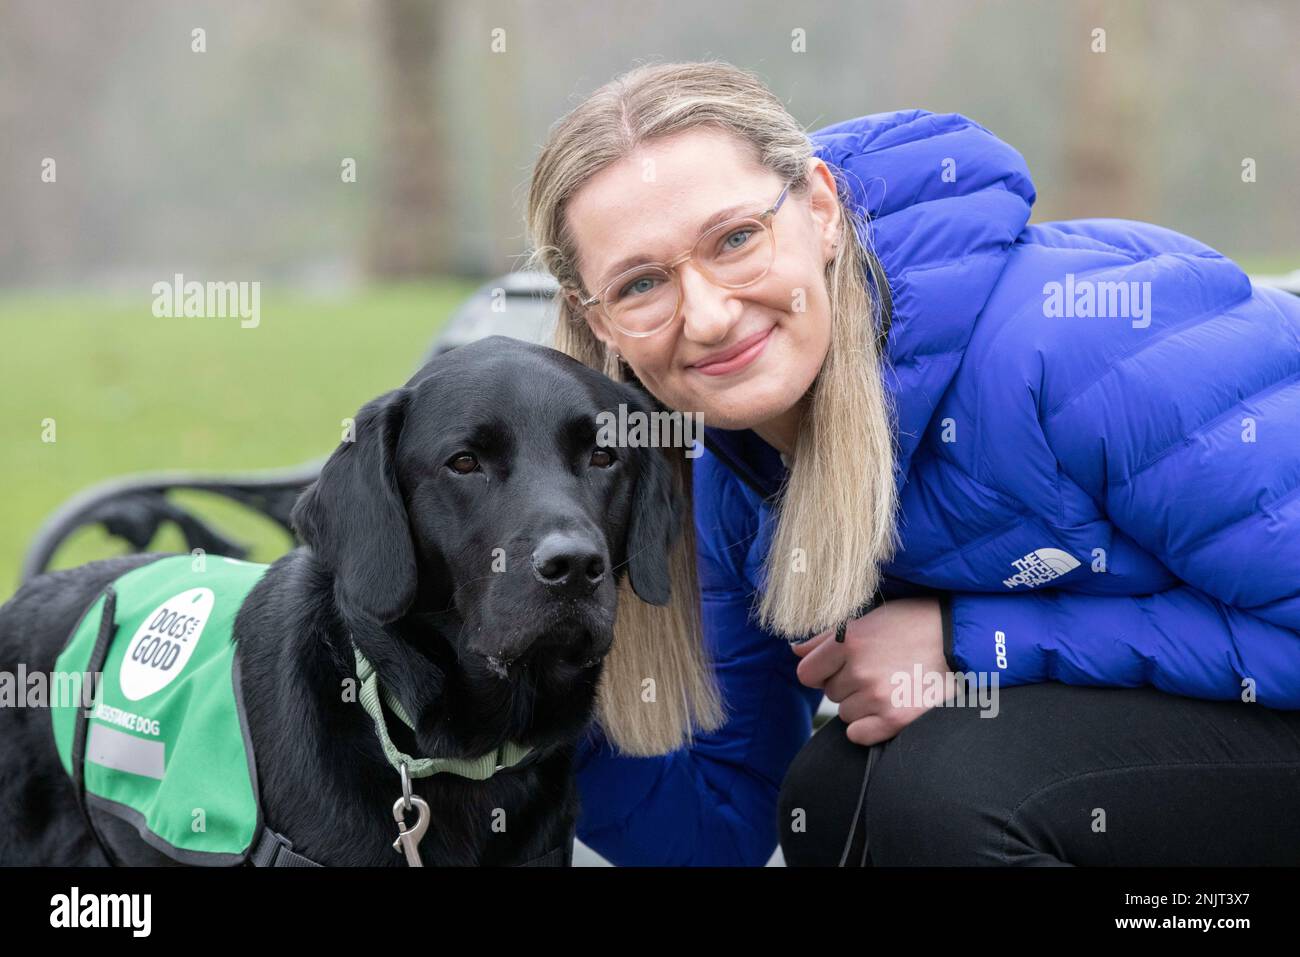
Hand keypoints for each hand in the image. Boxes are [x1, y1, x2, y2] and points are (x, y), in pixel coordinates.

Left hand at [792, 597, 947, 745]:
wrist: (961, 641)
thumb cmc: (913, 624)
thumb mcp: (869, 618)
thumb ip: (826, 638)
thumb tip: (795, 651)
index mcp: (848, 640)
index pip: (806, 673)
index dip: (822, 671)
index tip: (841, 666)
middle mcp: (859, 669)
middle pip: (830, 693)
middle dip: (847, 684)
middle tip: (879, 670)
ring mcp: (877, 696)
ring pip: (845, 713)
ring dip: (861, 704)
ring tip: (890, 684)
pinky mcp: (895, 720)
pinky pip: (857, 735)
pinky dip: (869, 727)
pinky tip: (889, 707)